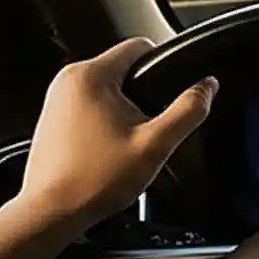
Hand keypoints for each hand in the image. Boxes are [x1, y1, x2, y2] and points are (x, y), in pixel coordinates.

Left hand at [18, 37, 217, 227]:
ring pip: (107, 91)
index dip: (163, 66)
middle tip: (144, 131)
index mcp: (92, 76)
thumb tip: (207, 87)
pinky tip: (105, 151)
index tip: (169, 93)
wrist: (53, 211)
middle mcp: (68, 80)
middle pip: (123, 71)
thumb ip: (187, 111)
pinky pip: (88, 108)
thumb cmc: (94, 180)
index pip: (139, 47)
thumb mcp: (155, 144)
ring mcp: (56, 99)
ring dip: (122, 112)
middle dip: (142, 96)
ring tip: (123, 145)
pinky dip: (103, 124)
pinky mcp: (51, 118)